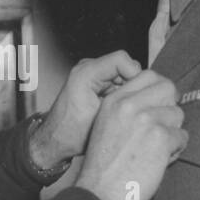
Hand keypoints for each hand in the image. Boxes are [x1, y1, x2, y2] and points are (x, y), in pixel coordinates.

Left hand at [29, 51, 143, 169]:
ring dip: (128, 90)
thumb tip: (142, 87)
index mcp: (86, 72)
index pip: (122, 59)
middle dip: (132, 84)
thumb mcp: (100, 116)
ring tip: (122, 108)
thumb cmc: (70, 132)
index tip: (136, 94)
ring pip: (124, 75)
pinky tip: (117, 108)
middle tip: (131, 104)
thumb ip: (121, 98)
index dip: (135, 76)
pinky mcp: (96, 82)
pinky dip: (122, 94)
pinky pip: (118, 82)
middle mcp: (88, 69)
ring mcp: (92, 75)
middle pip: (125, 66)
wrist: (57, 140)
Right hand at [74, 70, 186, 199]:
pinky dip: (174, 151)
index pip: (148, 76)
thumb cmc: (103, 167)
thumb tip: (157, 101)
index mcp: (114, 101)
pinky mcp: (160, 139)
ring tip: (156, 150)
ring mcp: (146, 120)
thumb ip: (127, 110)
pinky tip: (157, 161)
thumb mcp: (106, 126)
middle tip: (163, 127)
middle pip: (168, 88)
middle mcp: (129, 105)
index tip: (157, 107)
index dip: (158, 91)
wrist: (98, 193)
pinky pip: (182, 137)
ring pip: (177, 114)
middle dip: (169, 107)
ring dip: (172, 133)